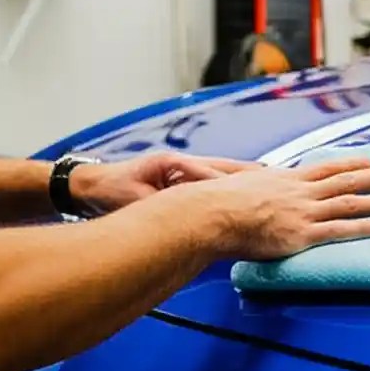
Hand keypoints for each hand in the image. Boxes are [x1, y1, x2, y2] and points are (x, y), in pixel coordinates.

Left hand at [72, 153, 257, 214]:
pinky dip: (236, 185)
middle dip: (254, 175)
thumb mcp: (135, 197)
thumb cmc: (109, 190)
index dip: (236, 181)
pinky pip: (217, 180)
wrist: (89, 187)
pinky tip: (252, 191)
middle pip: (228, 167)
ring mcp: (185, 170)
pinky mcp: (183, 178)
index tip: (259, 186)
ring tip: (275, 185)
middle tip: (281, 182)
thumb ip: (160, 201)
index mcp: (173, 164)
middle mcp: (184, 164)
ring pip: (226, 172)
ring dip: (248, 179)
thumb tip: (184, 206)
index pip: (212, 173)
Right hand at [171, 157, 369, 260]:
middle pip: (349, 181)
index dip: (352, 165)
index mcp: (287, 179)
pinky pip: (339, 230)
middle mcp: (302, 192)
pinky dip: (363, 227)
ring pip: (352, 203)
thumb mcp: (239, 182)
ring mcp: (305, 212)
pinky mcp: (303, 234)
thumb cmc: (217, 200)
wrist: (212, 213)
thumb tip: (254, 180)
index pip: (327, 169)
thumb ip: (253, 182)